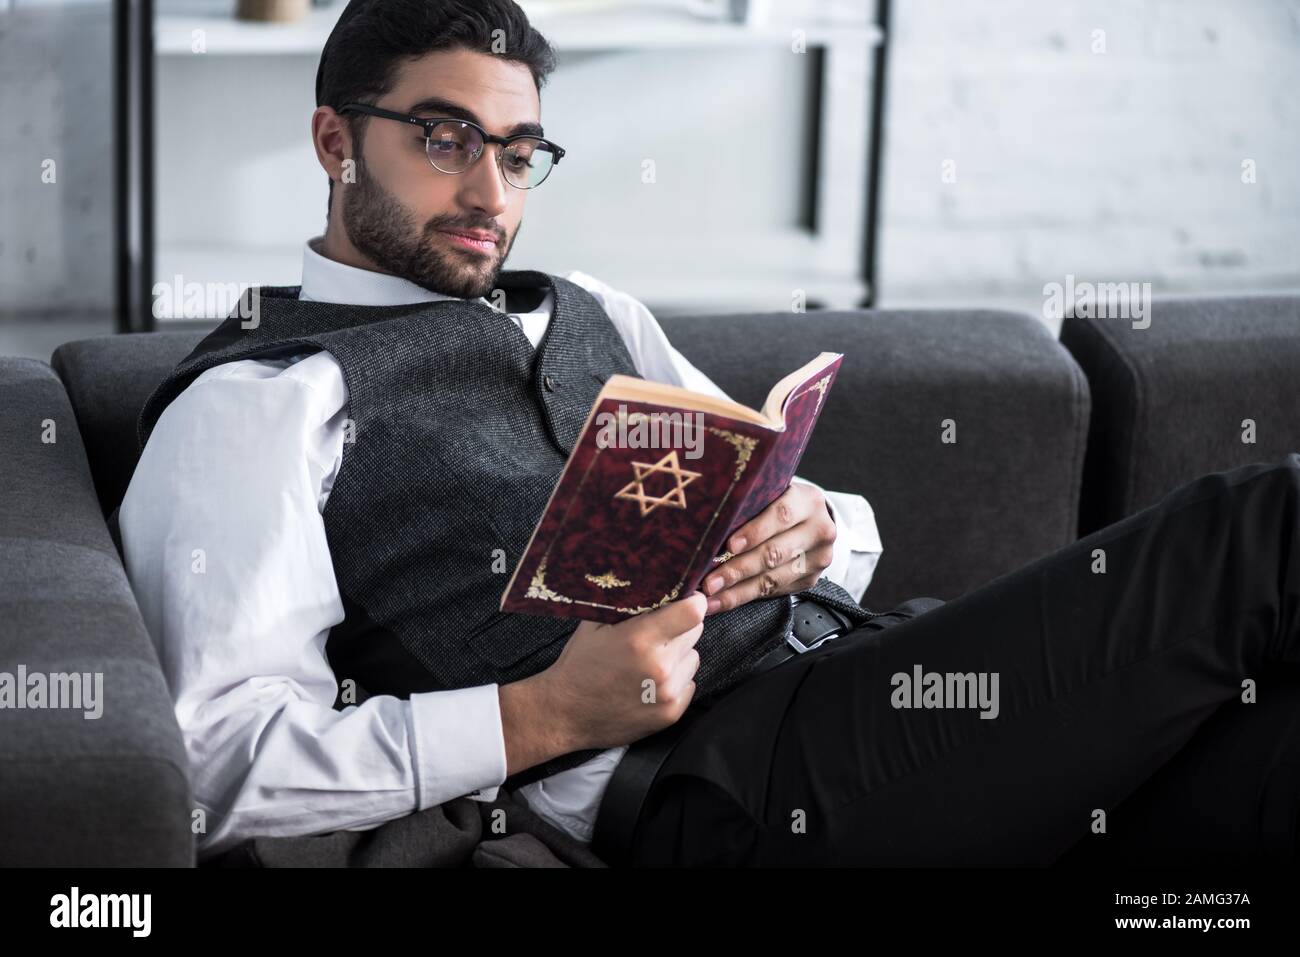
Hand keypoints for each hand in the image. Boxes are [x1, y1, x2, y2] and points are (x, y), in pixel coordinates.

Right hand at [510, 592, 706, 763]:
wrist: (565, 713)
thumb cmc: (579, 665)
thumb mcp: (595, 625)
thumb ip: (627, 604)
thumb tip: (652, 581)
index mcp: (639, 639)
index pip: (692, 611)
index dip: (692, 601)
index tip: (687, 599)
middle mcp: (658, 666)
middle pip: (695, 632)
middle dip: (681, 626)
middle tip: (659, 631)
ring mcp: (667, 692)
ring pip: (693, 657)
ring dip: (679, 654)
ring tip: (651, 660)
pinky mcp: (671, 712)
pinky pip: (689, 683)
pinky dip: (676, 679)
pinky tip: (652, 681)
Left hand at [700, 482, 835, 614]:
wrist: (815, 520)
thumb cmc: (781, 503)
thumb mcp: (772, 494)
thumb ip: (750, 505)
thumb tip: (709, 522)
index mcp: (807, 501)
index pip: (781, 515)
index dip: (754, 531)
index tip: (729, 545)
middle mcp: (819, 530)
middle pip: (775, 553)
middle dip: (738, 569)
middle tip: (709, 582)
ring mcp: (818, 558)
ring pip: (773, 579)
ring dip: (737, 591)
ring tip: (710, 597)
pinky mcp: (811, 579)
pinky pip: (774, 591)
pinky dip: (745, 597)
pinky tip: (723, 601)